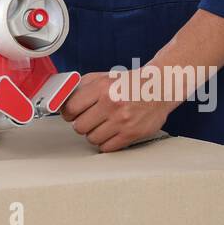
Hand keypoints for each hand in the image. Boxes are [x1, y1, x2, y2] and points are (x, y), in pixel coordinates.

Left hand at [59, 68, 175, 151]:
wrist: (159, 87)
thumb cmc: (130, 83)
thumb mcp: (103, 77)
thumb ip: (82, 87)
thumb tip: (63, 101)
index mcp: (102, 88)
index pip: (71, 109)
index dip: (68, 113)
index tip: (71, 114)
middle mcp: (111, 104)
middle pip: (79, 126)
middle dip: (81, 124)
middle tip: (88, 119)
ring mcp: (122, 121)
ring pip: (92, 139)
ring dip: (93, 134)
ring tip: (101, 125)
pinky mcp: (132, 134)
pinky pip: (107, 147)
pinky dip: (105, 142)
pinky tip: (109, 133)